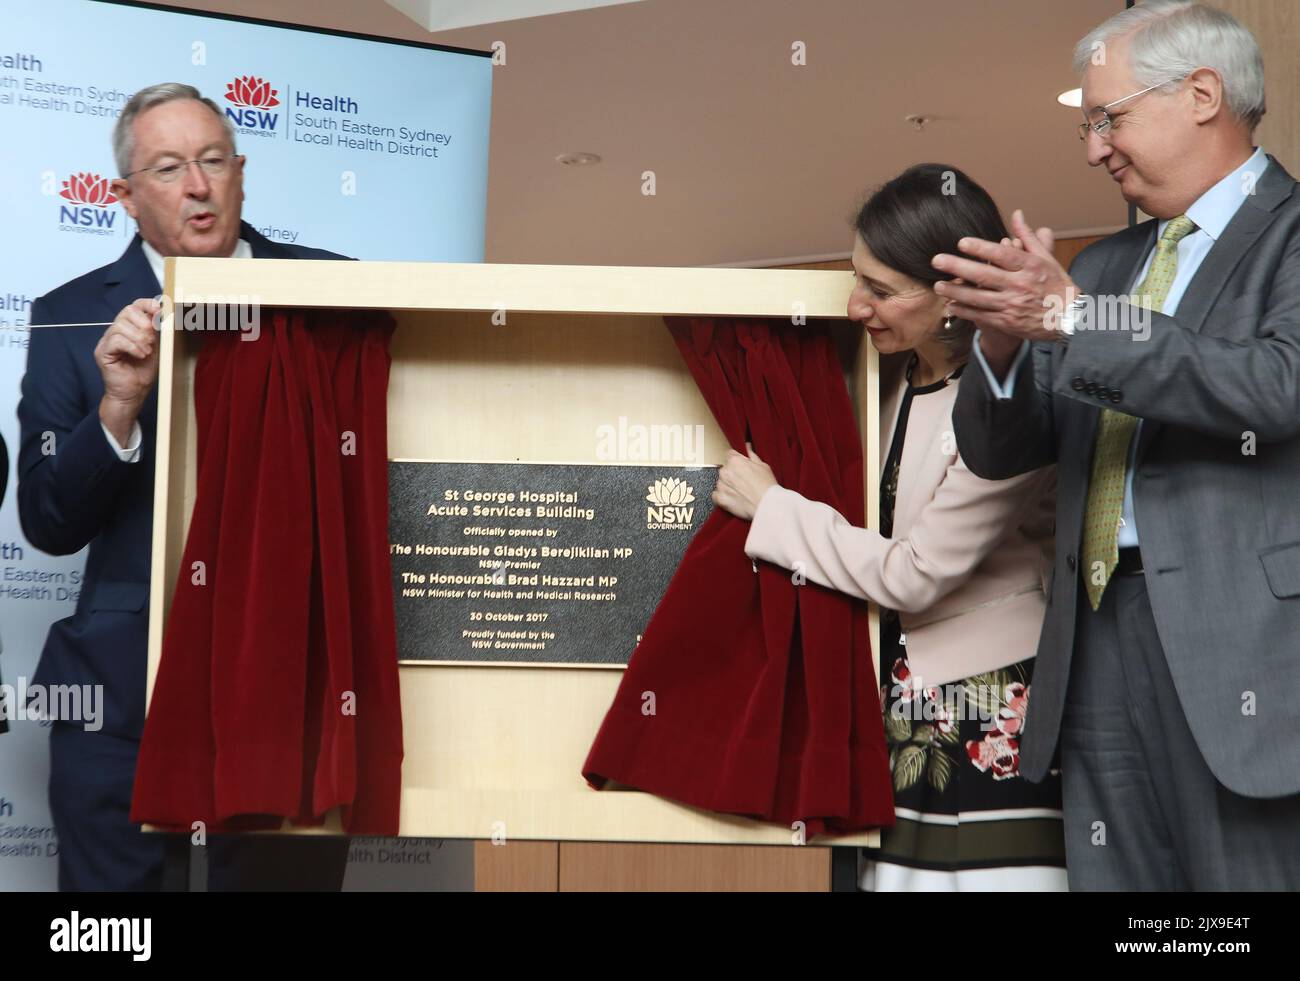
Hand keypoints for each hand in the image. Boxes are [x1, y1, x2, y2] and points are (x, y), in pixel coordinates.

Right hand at [96, 298, 160, 444]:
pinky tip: (140, 355)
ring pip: (121, 326)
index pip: (133, 306)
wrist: (133, 393)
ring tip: (147, 351)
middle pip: (127, 312)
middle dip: (144, 324)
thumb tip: (163, 314)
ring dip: (139, 339)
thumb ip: (157, 331)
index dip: (147, 304)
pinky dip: (132, 347)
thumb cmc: (143, 371)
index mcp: (128, 327)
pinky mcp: (102, 352)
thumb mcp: (156, 347)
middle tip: (152, 341)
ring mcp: (106, 341)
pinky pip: (116, 340)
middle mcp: (115, 331)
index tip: (159, 310)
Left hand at [712, 443, 777, 520]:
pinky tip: (734, 498)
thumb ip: (751, 455)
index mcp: (735, 461)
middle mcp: (725, 471)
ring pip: (721, 482)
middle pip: (725, 469)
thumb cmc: (767, 486)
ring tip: (741, 492)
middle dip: (732, 474)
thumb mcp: (763, 465)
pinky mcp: (720, 498)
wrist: (767, 505)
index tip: (741, 468)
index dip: (737, 462)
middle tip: (744, 482)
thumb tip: (747, 446)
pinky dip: (722, 497)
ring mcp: (721, 485)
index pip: (730, 455)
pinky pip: (716, 495)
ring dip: (728, 486)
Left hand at [931, 209, 1079, 343]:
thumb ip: (1027, 236)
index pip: (1002, 254)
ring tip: (938, 285)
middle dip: (958, 267)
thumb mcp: (1046, 257)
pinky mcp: (1008, 322)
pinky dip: (965, 310)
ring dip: (956, 291)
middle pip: (984, 275)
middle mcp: (1020, 285)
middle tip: (937, 260)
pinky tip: (951, 305)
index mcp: (1030, 266)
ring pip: (978, 298)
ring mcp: (1012, 305)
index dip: (981, 248)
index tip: (961, 242)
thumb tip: (1016, 214)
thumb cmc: (1057, 284)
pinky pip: (981, 315)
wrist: (1070, 317)